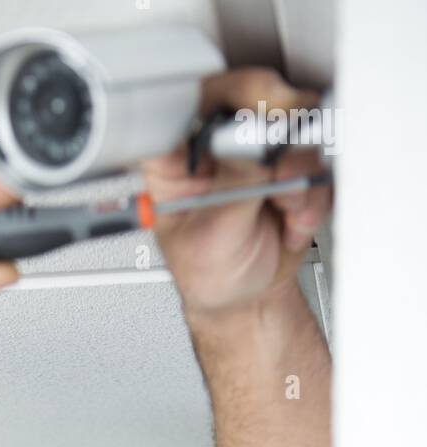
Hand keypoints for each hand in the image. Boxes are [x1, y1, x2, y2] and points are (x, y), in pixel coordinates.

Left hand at [139, 68, 333, 316]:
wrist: (246, 298)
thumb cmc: (209, 273)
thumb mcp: (212, 236)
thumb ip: (235, 187)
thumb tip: (255, 147)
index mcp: (178, 155)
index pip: (194, 100)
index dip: (227, 98)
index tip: (251, 120)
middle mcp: (219, 142)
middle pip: (254, 98)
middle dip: (277, 134)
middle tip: (280, 169)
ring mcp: (259, 150)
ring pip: (295, 128)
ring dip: (298, 175)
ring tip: (281, 212)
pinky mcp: (294, 164)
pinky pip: (318, 163)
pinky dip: (312, 195)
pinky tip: (291, 222)